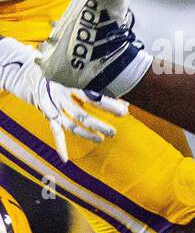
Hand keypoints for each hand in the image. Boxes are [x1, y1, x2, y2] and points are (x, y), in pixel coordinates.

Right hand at [0, 47, 128, 160]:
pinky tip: (65, 158)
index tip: (124, 111)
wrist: (31, 74)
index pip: (92, 95)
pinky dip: (60, 145)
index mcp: (69, 82)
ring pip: (69, 124)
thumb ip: (102, 90)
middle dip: (98, 124)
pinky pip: (55, 131)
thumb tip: (126, 104)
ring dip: (85, 133)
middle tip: (113, 132)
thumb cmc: (64, 74)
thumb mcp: (80, 77)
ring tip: (101, 139)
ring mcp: (52, 106)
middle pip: (80, 113)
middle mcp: (59, 95)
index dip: (108, 104)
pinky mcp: (48, 115)